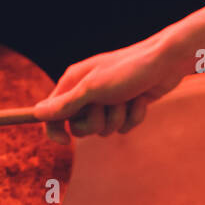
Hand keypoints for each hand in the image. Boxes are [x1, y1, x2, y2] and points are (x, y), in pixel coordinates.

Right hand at [33, 35, 187, 143]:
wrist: (167, 62)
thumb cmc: (129, 70)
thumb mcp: (94, 88)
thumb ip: (66, 103)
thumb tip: (37, 113)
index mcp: (74, 82)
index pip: (52, 112)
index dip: (54, 129)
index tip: (64, 142)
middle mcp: (88, 91)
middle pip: (80, 127)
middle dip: (97, 122)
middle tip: (107, 105)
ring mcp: (109, 99)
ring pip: (104, 129)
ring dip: (118, 118)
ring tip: (128, 99)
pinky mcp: (127, 106)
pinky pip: (124, 127)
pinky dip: (134, 117)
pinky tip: (142, 100)